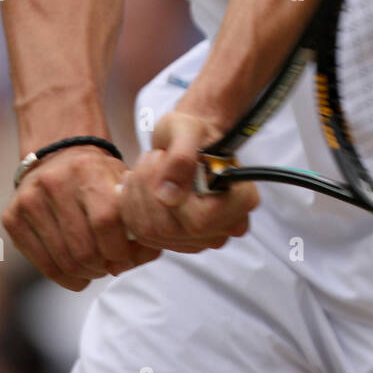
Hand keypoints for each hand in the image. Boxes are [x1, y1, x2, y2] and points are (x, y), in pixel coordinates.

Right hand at [2, 145, 160, 291]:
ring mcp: (29, 199)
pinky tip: (77, 274)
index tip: (126, 257)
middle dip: (103, 266)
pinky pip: (40, 262)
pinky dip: (63, 277)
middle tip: (111, 267)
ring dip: (85, 273)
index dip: (120, 249)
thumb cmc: (98, 175)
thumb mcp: (121, 180)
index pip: (106, 222)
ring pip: (63, 259)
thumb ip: (138, 213)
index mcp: (87, 168)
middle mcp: (54, 181)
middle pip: (83, 246)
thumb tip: (152, 252)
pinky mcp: (12, 216)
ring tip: (96, 269)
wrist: (57, 154)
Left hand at [118, 110, 258, 253]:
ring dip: (138, 194)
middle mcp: (226, 226)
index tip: (166, 162)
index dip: (174, 198)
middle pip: (172, 228)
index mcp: (241, 198)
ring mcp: (202, 239)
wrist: (187, 141)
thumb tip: (168, 196)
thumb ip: (181, 157)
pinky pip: (142, 234)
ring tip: (148, 166)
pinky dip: (131, 205)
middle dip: (149, 188)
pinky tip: (139, 184)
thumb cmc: (194, 132)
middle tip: (154, 157)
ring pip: (153, 232)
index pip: (201, 220)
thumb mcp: (188, 129)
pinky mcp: (178, 243)